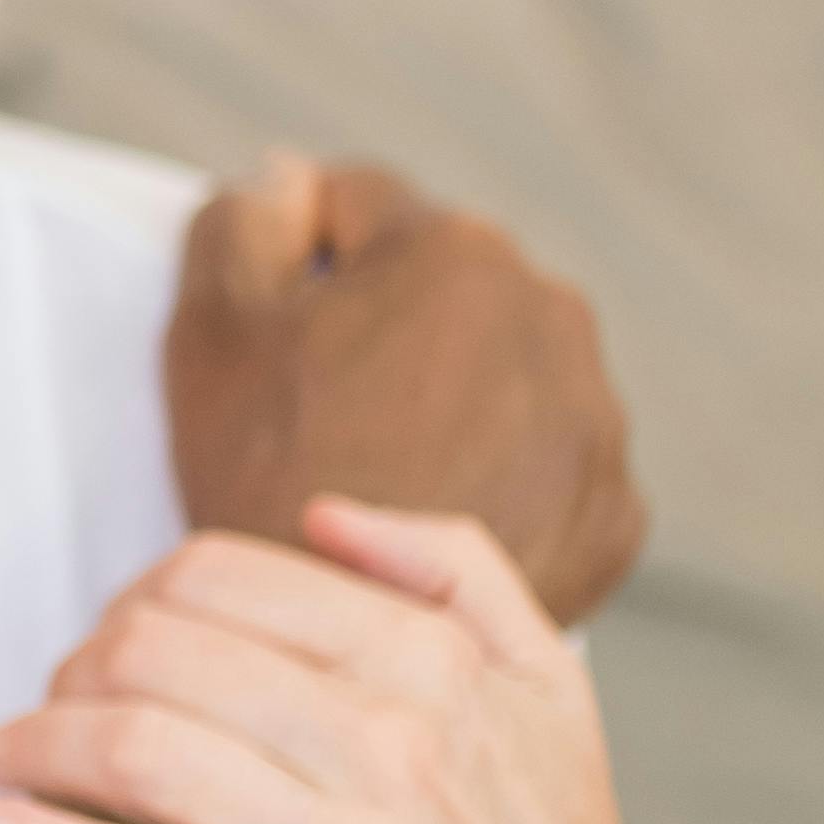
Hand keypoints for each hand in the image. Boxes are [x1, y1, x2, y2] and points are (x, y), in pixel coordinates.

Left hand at [0, 498, 698, 823]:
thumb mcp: (552, 688)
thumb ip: (457, 569)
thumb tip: (324, 513)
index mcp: (437, 662)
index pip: (220, 579)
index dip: (133, 600)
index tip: (106, 645)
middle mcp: (399, 744)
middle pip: (159, 654)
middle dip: (73, 670)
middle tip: (46, 709)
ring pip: (142, 756)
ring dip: (37, 747)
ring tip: (4, 761)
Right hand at [167, 156, 640, 625]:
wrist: (347, 642)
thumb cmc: (264, 480)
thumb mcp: (211, 328)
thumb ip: (245, 218)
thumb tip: (288, 180)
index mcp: (451, 248)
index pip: (358, 208)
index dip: (298, 266)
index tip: (277, 337)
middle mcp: (550, 313)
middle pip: (445, 288)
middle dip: (390, 329)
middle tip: (322, 417)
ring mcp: (594, 418)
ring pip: (506, 374)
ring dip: (456, 401)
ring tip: (385, 476)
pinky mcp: (613, 511)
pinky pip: (554, 467)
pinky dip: (508, 484)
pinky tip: (438, 520)